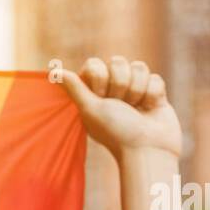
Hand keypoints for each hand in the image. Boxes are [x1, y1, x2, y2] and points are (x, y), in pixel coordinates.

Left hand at [60, 56, 180, 159]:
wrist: (148, 147)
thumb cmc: (116, 131)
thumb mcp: (90, 109)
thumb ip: (74, 88)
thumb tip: (54, 72)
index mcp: (93, 93)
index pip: (94, 64)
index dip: (100, 77)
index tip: (101, 97)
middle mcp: (113, 90)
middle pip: (117, 62)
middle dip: (120, 84)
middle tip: (120, 105)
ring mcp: (134, 90)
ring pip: (138, 66)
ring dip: (137, 89)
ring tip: (136, 109)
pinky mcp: (154, 93)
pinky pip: (155, 78)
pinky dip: (152, 94)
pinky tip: (150, 109)